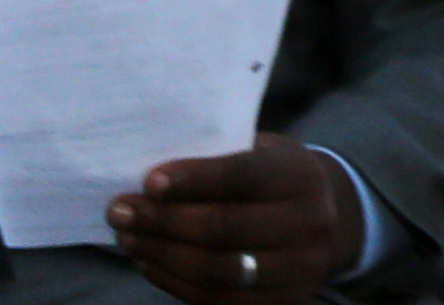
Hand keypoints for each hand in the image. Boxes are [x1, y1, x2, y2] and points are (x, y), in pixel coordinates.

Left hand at [110, 136, 358, 304]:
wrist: (324, 221)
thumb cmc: (271, 180)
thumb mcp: (259, 154)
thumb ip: (218, 160)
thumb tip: (149, 183)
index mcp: (302, 176)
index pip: (244, 175)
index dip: (194, 178)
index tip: (148, 181)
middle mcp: (311, 223)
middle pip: (225, 227)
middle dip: (163, 221)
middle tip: (119, 212)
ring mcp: (299, 268)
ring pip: (215, 269)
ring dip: (161, 254)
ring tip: (128, 238)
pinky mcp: (280, 302)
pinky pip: (214, 299)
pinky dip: (172, 281)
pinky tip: (149, 262)